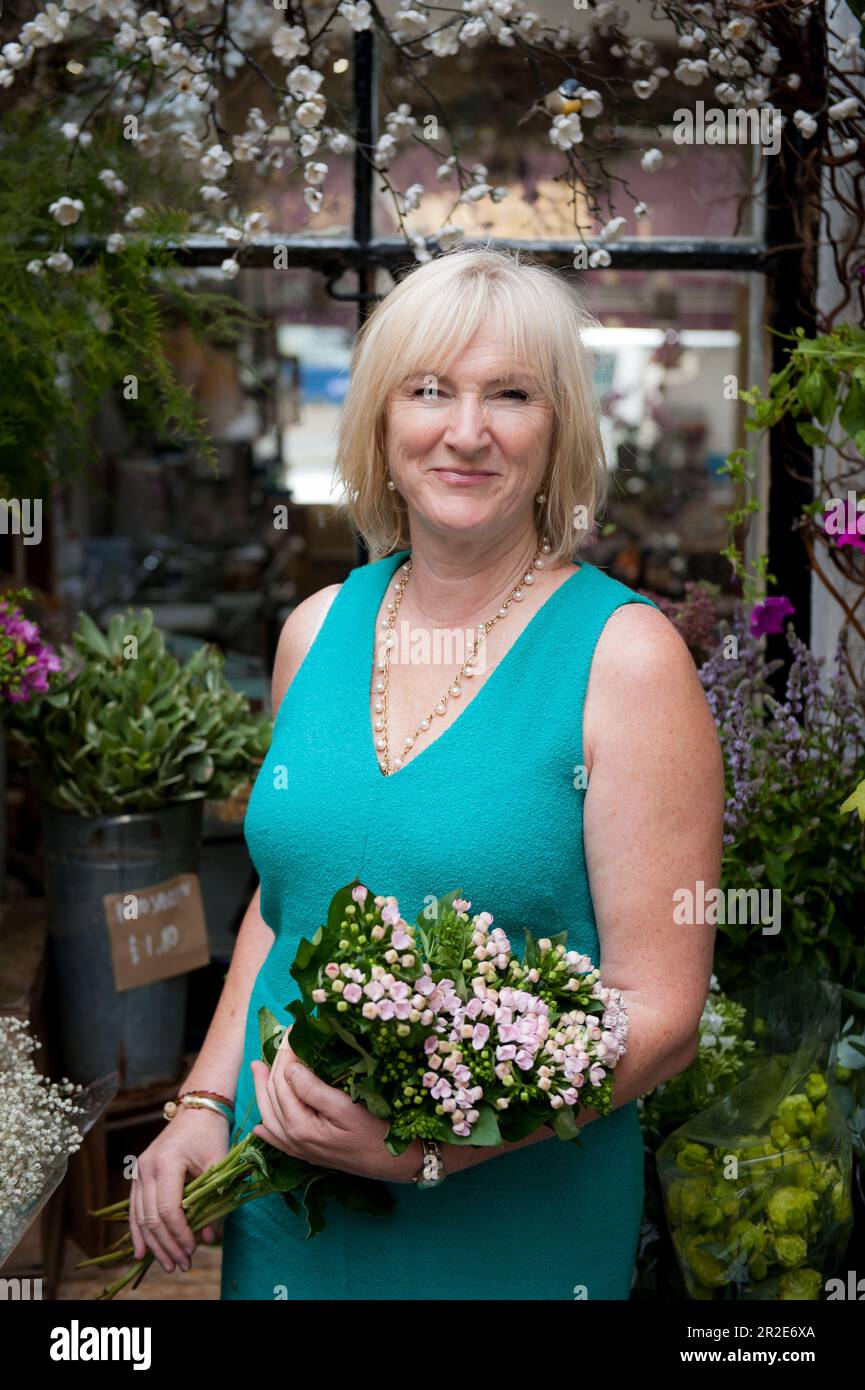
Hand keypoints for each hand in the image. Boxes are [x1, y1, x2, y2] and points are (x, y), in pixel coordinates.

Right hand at [129, 1106, 229, 1272]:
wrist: (197, 1109)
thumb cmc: (211, 1134)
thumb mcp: (219, 1165)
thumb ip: (215, 1201)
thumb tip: (210, 1237)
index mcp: (167, 1162)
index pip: (169, 1209)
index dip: (180, 1234)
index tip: (193, 1250)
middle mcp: (146, 1167)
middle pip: (152, 1217)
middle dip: (167, 1245)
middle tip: (182, 1265)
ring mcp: (138, 1171)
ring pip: (141, 1217)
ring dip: (154, 1244)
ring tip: (168, 1264)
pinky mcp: (137, 1175)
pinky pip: (134, 1209)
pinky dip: (138, 1231)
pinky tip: (141, 1252)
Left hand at [250, 1029, 419, 1183]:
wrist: (397, 1164)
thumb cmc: (377, 1133)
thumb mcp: (347, 1107)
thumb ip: (313, 1089)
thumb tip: (290, 1068)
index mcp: (300, 1125)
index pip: (283, 1080)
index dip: (287, 1051)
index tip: (295, 1029)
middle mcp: (293, 1139)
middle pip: (272, 1095)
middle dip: (274, 1064)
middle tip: (284, 1037)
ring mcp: (299, 1149)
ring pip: (269, 1115)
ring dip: (262, 1089)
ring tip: (257, 1067)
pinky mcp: (308, 1155)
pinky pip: (277, 1141)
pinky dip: (266, 1128)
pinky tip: (260, 1125)